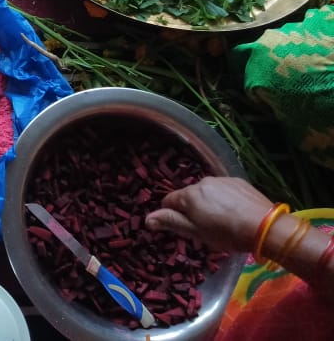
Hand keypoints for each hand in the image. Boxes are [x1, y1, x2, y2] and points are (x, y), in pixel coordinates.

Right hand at [145, 176, 274, 252]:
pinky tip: (236, 211)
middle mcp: (202, 182)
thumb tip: (147, 219)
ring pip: (207, 191)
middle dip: (193, 209)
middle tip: (207, 227)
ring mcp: (221, 180)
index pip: (169, 201)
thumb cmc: (227, 233)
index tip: (187, 228)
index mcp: (188, 196)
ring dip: (209, 202)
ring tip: (224, 220)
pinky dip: (224, 198)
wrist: (266, 227)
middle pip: (189, 196)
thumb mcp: (197, 233)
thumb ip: (172, 223)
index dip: (173, 215)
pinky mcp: (238, 181)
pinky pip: (223, 189)